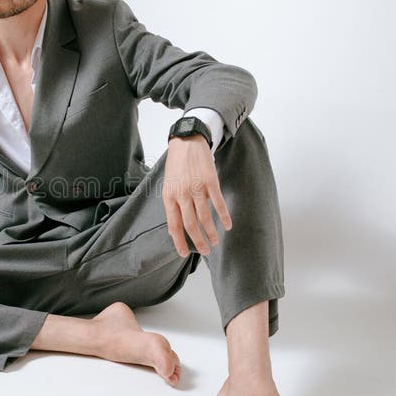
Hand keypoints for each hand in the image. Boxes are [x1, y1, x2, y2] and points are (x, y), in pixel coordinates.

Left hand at [162, 135, 231, 256]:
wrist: (186, 141)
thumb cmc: (177, 165)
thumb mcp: (168, 185)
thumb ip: (173, 205)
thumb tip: (176, 227)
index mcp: (169, 196)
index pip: (173, 225)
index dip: (179, 241)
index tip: (184, 254)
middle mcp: (182, 194)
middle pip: (190, 224)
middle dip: (198, 241)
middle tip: (205, 251)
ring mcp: (196, 188)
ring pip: (204, 217)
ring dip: (211, 232)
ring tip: (215, 242)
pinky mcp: (210, 181)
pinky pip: (218, 203)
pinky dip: (223, 216)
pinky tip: (227, 225)